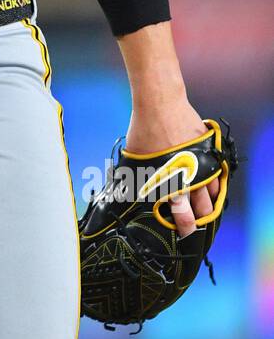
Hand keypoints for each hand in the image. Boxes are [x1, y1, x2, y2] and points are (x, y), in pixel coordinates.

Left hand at [125, 98, 218, 238]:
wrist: (161, 104)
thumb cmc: (143, 132)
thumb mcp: (134, 161)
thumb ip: (134, 180)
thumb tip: (122, 196)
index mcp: (169, 183)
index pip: (181, 216)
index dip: (183, 228)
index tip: (182, 234)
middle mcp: (189, 178)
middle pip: (201, 210)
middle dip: (199, 221)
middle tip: (195, 227)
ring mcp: (202, 164)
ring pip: (212, 194)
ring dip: (209, 204)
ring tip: (204, 211)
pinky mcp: (210, 152)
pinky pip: (217, 175)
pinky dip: (215, 185)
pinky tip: (211, 190)